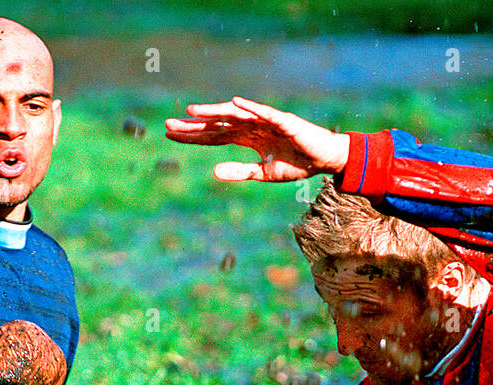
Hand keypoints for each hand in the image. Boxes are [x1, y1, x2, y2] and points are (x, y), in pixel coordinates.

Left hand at [165, 96, 348, 182]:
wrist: (324, 160)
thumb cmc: (296, 164)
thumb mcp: (264, 173)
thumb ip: (240, 172)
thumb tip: (213, 172)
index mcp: (247, 138)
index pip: (214, 136)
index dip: (192, 136)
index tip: (169, 135)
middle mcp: (252, 126)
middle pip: (218, 124)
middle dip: (193, 125)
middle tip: (168, 125)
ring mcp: (266, 121)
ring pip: (235, 115)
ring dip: (213, 112)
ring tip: (192, 112)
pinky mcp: (284, 120)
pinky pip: (265, 113)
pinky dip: (251, 107)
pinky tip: (234, 103)